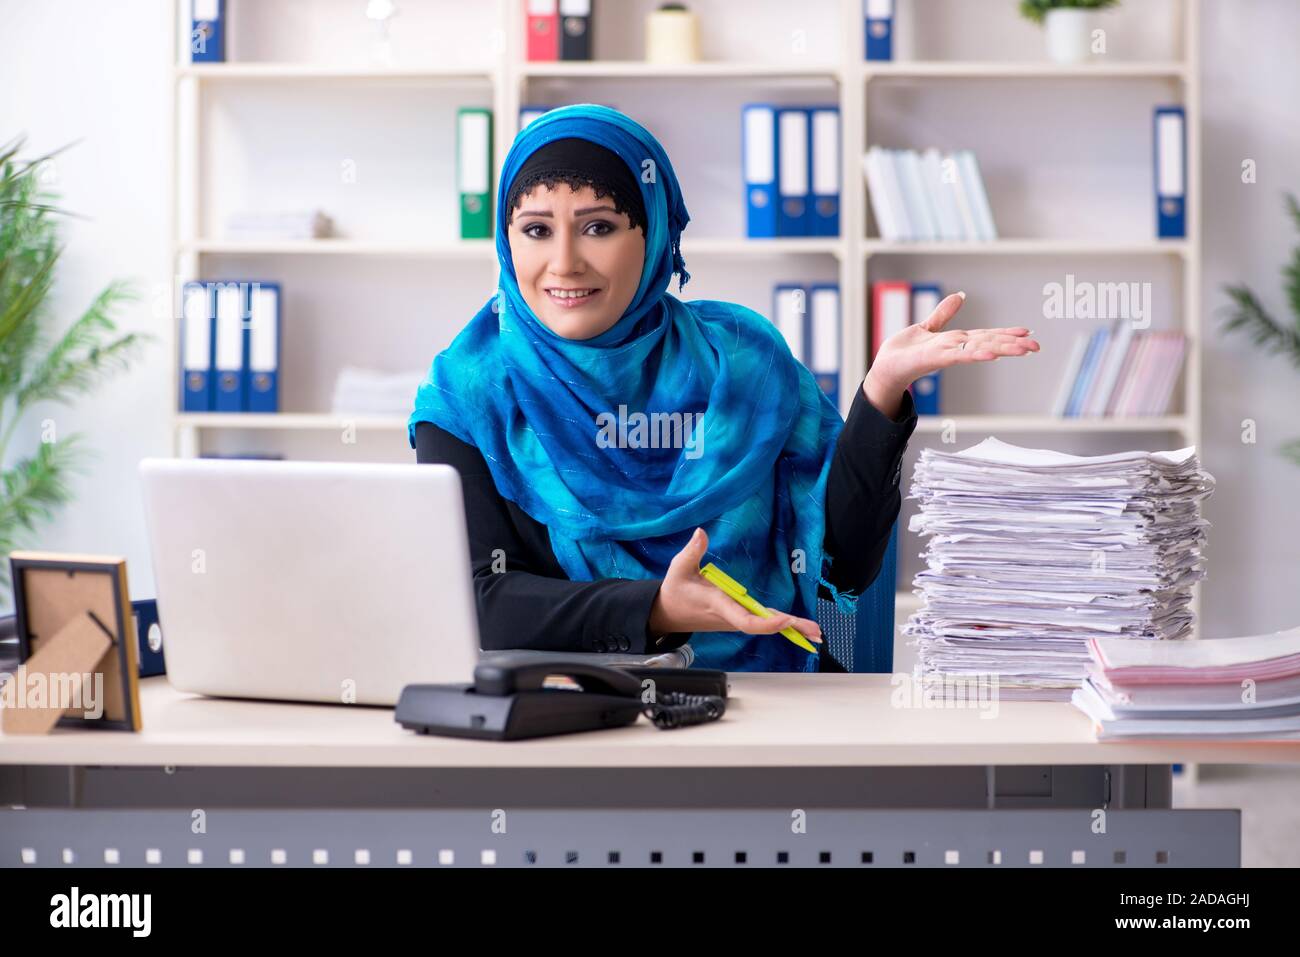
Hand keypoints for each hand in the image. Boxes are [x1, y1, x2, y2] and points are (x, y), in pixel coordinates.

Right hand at [648, 528, 821, 643]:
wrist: (668, 614)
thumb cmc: (676, 590)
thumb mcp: (679, 568)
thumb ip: (692, 550)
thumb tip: (701, 532)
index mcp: (719, 604)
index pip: (745, 620)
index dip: (766, 623)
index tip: (785, 619)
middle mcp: (731, 615)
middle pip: (764, 625)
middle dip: (790, 628)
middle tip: (815, 632)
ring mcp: (735, 618)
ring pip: (765, 624)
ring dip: (791, 628)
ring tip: (816, 631)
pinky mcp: (737, 617)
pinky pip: (761, 621)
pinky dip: (780, 624)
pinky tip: (797, 627)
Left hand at [863, 292, 1039, 417]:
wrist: (885, 367)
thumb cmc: (904, 352)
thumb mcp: (927, 327)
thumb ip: (944, 313)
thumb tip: (960, 295)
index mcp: (956, 341)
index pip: (986, 335)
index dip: (1006, 333)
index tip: (1028, 333)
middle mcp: (955, 348)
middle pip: (989, 343)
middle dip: (1013, 344)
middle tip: (1037, 346)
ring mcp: (946, 354)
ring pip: (978, 349)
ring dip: (1001, 349)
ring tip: (1023, 349)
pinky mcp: (933, 358)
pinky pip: (957, 355)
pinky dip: (974, 354)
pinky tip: (991, 355)